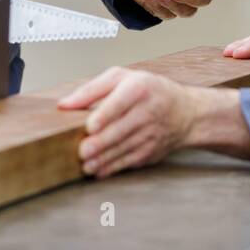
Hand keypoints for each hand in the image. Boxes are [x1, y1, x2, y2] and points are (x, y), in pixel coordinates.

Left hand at [58, 68, 198, 178]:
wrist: (185, 112)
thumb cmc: (147, 90)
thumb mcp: (121, 78)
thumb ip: (91, 90)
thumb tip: (64, 105)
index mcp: (139, 88)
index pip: (120, 103)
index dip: (105, 115)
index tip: (90, 126)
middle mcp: (147, 112)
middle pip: (121, 130)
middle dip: (101, 143)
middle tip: (82, 151)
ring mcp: (151, 134)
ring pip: (124, 149)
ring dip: (104, 159)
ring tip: (86, 165)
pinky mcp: (150, 152)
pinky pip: (130, 161)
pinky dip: (113, 168)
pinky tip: (99, 171)